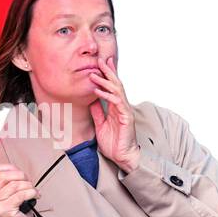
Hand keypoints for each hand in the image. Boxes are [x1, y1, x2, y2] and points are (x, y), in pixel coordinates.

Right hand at [0, 162, 37, 216]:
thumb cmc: (14, 208)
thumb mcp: (5, 190)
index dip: (11, 168)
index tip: (20, 174)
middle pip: (4, 176)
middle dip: (20, 175)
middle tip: (28, 181)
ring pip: (15, 185)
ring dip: (28, 186)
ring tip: (33, 190)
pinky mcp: (5, 210)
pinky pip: (21, 195)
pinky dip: (31, 192)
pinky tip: (35, 195)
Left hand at [89, 56, 140, 172]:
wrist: (122, 156)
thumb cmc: (114, 143)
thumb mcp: (100, 125)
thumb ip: (97, 112)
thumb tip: (91, 101)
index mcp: (115, 107)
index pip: (112, 87)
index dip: (108, 74)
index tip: (102, 63)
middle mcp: (121, 106)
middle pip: (116, 84)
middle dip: (108, 72)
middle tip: (100, 60)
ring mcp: (124, 111)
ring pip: (117, 91)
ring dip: (105, 81)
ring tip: (95, 74)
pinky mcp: (126, 117)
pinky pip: (117, 103)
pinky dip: (107, 96)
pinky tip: (98, 91)